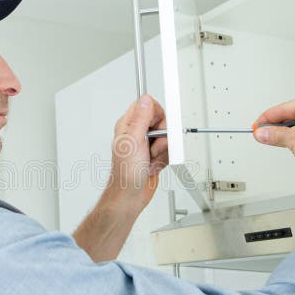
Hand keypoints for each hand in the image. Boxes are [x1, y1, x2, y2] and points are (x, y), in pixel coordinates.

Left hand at [106, 94, 168, 209]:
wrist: (130, 195)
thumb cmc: (126, 173)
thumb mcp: (134, 141)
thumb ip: (141, 118)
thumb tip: (145, 99)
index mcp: (128, 125)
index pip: (147, 105)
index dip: (156, 115)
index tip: (156, 128)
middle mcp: (137, 133)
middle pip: (161, 121)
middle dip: (162, 137)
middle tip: (152, 147)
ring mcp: (145, 144)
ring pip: (166, 137)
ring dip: (162, 152)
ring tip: (150, 159)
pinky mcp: (153, 155)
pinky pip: (168, 151)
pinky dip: (163, 160)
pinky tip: (152, 166)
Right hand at [252, 95, 294, 177]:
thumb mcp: (291, 139)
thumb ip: (273, 135)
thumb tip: (263, 133)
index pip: (284, 108)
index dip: (267, 117)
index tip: (258, 125)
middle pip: (294, 115)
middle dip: (278, 125)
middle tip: (266, 133)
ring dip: (290, 133)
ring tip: (281, 141)